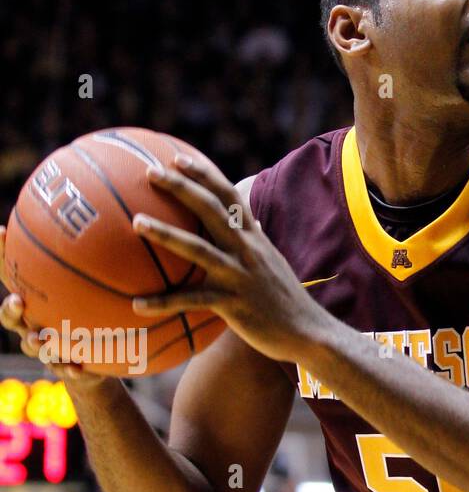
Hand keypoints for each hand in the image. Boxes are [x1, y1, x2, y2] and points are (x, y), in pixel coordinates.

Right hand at [0, 227, 107, 388]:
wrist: (97, 361)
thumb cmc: (92, 316)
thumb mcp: (97, 291)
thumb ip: (99, 266)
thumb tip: (115, 222)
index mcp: (36, 299)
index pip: (13, 274)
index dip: (2, 254)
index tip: (1, 231)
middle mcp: (33, 322)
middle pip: (10, 314)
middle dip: (11, 308)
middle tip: (20, 301)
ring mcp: (44, 346)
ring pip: (30, 344)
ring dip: (33, 341)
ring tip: (40, 338)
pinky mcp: (62, 366)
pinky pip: (62, 369)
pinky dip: (68, 368)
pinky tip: (77, 367)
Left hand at [129, 156, 329, 363]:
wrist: (309, 333)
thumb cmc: (284, 302)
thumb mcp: (271, 265)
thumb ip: (251, 247)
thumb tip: (236, 234)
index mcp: (255, 239)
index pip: (230, 196)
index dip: (205, 174)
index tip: (178, 158)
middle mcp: (248, 251)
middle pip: (212, 209)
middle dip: (181, 187)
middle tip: (150, 171)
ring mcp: (240, 276)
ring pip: (199, 249)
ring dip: (166, 234)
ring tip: (136, 222)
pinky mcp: (234, 305)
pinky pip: (193, 301)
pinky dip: (164, 303)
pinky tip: (137, 306)